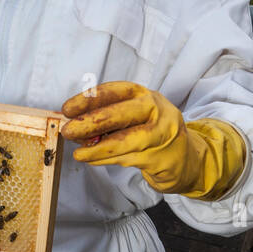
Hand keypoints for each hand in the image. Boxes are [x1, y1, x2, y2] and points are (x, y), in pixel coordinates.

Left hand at [60, 81, 245, 198]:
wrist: (185, 157)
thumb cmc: (153, 132)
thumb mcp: (136, 115)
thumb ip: (111, 117)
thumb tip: (76, 123)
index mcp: (147, 95)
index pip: (115, 92)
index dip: (89, 99)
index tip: (67, 108)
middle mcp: (157, 111)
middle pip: (120, 115)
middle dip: (90, 123)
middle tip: (68, 131)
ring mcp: (162, 135)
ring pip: (123, 142)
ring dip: (95, 149)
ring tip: (78, 153)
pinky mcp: (160, 158)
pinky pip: (126, 159)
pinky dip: (105, 160)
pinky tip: (92, 159)